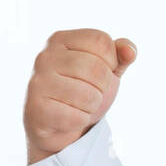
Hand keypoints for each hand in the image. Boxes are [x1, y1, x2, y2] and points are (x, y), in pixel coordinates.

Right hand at [23, 29, 137, 164]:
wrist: (59, 125)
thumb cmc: (84, 90)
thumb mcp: (106, 69)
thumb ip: (120, 55)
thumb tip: (130, 51)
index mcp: (61, 39)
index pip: (101, 41)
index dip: (111, 61)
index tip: (100, 72)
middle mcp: (45, 56)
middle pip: (97, 69)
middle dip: (104, 86)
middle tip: (92, 92)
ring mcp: (38, 82)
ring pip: (88, 95)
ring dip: (92, 106)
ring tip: (79, 105)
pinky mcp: (36, 108)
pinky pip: (77, 117)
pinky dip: (80, 121)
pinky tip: (68, 117)